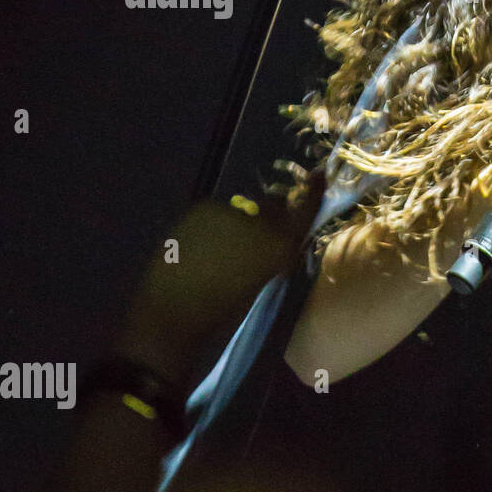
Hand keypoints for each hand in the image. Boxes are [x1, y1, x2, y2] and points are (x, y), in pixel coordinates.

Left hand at [113, 167, 327, 389]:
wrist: (173, 315)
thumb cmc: (221, 312)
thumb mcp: (259, 284)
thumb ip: (272, 255)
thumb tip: (276, 237)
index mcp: (279, 248)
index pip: (303, 212)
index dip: (312, 194)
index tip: (318, 176)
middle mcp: (258, 224)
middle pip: (272, 207)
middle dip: (270, 216)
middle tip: (255, 237)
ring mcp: (228, 214)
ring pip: (241, 211)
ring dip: (238, 224)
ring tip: (221, 250)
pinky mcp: (201, 210)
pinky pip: (216, 214)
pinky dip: (214, 226)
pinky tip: (203, 247)